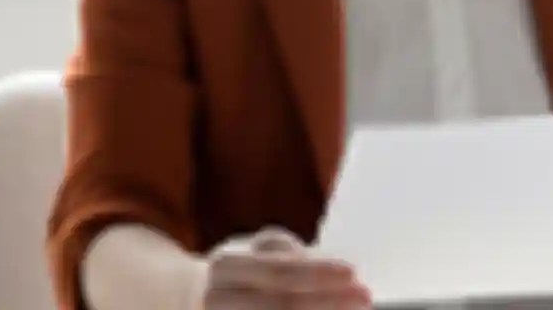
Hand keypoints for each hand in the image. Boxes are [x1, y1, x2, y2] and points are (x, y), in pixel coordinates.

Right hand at [203, 226, 372, 309]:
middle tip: (365, 298)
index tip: (353, 273)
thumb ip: (290, 254)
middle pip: (280, 306)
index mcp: (226, 266)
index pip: (278, 271)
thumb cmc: (242, 269)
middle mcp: (218, 300)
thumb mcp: (258, 248)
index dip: (317, 274)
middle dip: (327, 304)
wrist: (187, 299)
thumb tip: (331, 269)